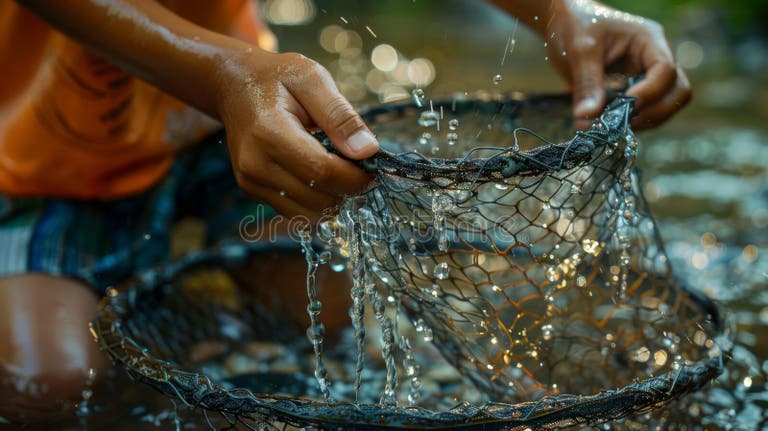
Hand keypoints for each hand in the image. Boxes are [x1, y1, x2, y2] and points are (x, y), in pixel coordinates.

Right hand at [215, 49, 378, 220]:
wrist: (232, 85)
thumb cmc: (276, 77)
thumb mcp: (313, 79)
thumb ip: (340, 116)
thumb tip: (368, 150)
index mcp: (270, 134)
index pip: (323, 172)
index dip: (356, 177)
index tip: (374, 166)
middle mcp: (255, 165)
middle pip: (319, 199)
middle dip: (348, 188)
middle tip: (358, 165)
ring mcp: (251, 182)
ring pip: (309, 213)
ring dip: (333, 198)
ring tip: (339, 169)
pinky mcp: (252, 191)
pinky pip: (296, 211)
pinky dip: (316, 200)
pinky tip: (320, 175)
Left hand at [541, 1, 690, 128]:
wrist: (564, 25)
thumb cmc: (576, 25)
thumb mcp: (580, 50)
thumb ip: (586, 83)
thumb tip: (588, 117)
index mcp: (649, 40)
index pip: (666, 70)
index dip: (651, 92)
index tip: (628, 106)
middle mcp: (653, 59)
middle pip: (678, 91)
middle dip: (655, 112)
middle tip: (622, 123)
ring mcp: (646, 76)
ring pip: (665, 106)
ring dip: (642, 122)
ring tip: (609, 128)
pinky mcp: (633, 91)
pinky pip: (644, 112)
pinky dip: (629, 124)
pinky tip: (606, 126)